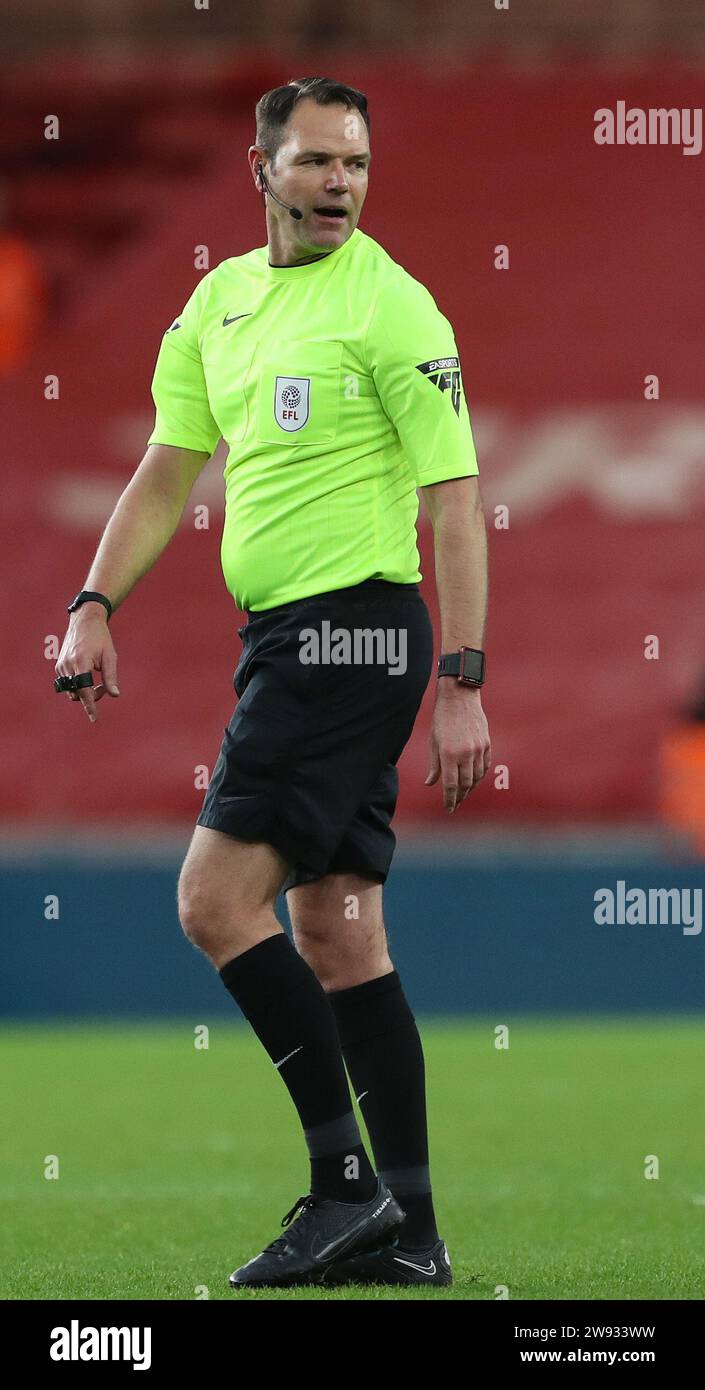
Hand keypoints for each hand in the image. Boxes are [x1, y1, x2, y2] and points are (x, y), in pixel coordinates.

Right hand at [55, 613, 119, 723]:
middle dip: (92, 696)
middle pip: (78, 694)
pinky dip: (78, 686)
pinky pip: (68, 684)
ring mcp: (61, 666)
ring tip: (97, 679)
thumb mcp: (110, 656)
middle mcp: (67, 665)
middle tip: (105, 686)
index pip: (84, 691)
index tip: (94, 719)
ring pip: (72, 691)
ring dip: (85, 691)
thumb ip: (111, 677)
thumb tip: (115, 695)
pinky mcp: (59, 666)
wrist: (84, 622)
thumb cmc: (100, 638)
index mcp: (81, 662)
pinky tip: (88, 676)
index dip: (90, 706)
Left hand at [424, 681, 490, 811]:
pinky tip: (474, 779)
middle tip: (455, 803)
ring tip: (464, 793)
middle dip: (460, 796)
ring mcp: (478, 748)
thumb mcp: (433, 742)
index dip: (450, 799)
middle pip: (466, 784)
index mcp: (448, 754)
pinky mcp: (486, 743)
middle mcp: (465, 753)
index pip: (451, 785)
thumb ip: (434, 765)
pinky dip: (480, 775)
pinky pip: (485, 765)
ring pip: (477, 777)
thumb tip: (430, 784)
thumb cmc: (442, 719)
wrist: (459, 697)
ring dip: (470, 788)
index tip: (448, 808)